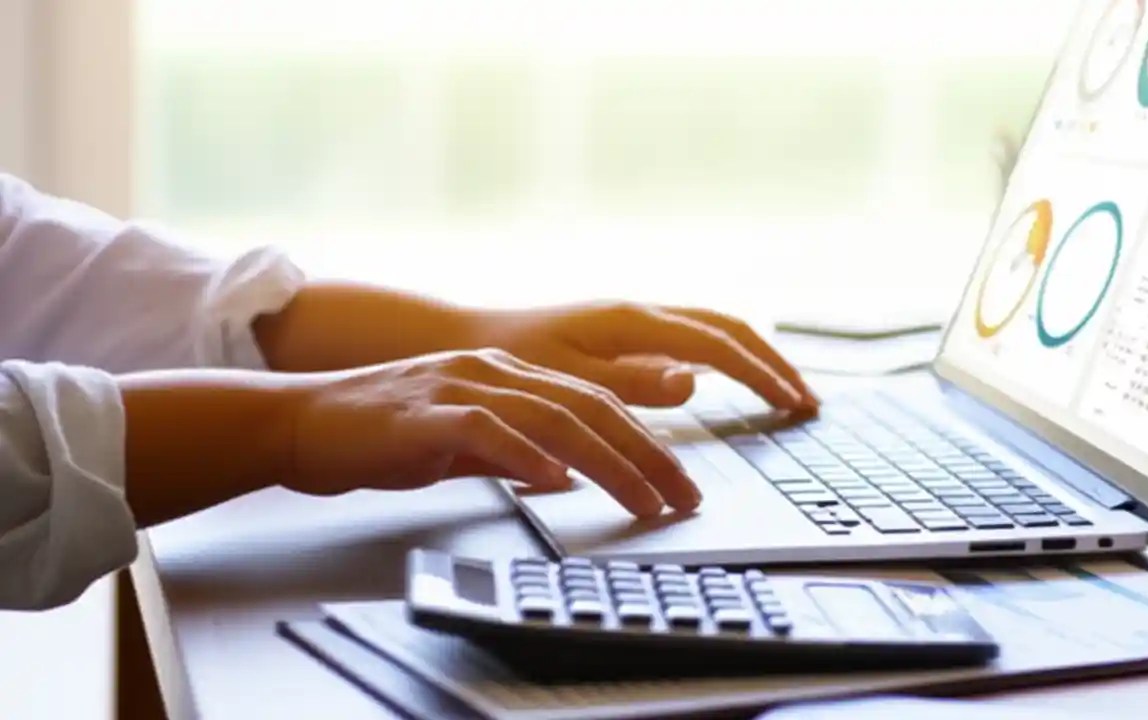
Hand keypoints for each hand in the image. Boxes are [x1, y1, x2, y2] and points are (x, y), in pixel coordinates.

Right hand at [287, 348, 699, 516]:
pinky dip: (525, 453)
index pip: (594, 404)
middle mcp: (492, 371)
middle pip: (588, 407)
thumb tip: (562, 475)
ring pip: (551, 416)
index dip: (644, 442)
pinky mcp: (425, 411)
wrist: (302, 420)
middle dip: (645, 454)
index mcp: (506, 374)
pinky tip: (555, 479)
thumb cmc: (380, 434)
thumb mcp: (461, 444)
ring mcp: (459, 385)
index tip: (677, 483)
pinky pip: (486, 429)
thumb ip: (511, 453)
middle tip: (681, 496)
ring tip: (641, 498)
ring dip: (606, 461)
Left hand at [456, 302, 817, 410]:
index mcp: (633, 321)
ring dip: (754, 360)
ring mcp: (636, 323)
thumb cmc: (511, 362)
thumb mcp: (567, 379)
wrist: (468, 340)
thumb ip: (631, 383)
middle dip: (773, 364)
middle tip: (807, 403)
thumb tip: (693, 381)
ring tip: (783, 394)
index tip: (795, 405)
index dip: (763, 375)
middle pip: (729, 330)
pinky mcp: (626, 335)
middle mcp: (641, 314)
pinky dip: (726, 362)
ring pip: (714, 333)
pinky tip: (730, 385)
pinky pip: (692, 342)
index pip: (719, 345)